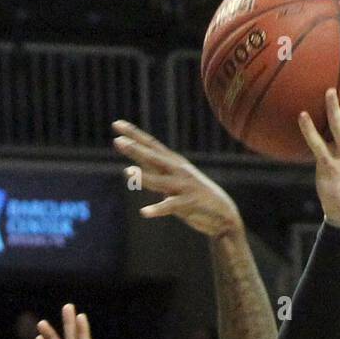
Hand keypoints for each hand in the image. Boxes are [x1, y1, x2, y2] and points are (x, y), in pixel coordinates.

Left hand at [113, 120, 241, 238]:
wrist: (223, 213)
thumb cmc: (194, 194)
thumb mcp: (174, 178)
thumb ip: (156, 170)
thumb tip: (136, 160)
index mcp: (173, 162)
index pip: (151, 145)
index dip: (134, 134)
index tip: (117, 124)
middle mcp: (178, 170)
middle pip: (153, 157)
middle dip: (136, 149)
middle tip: (118, 141)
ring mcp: (183, 186)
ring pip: (160, 180)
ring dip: (143, 177)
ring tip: (127, 172)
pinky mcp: (188, 204)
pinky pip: (170, 206)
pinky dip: (157, 209)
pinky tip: (145, 212)